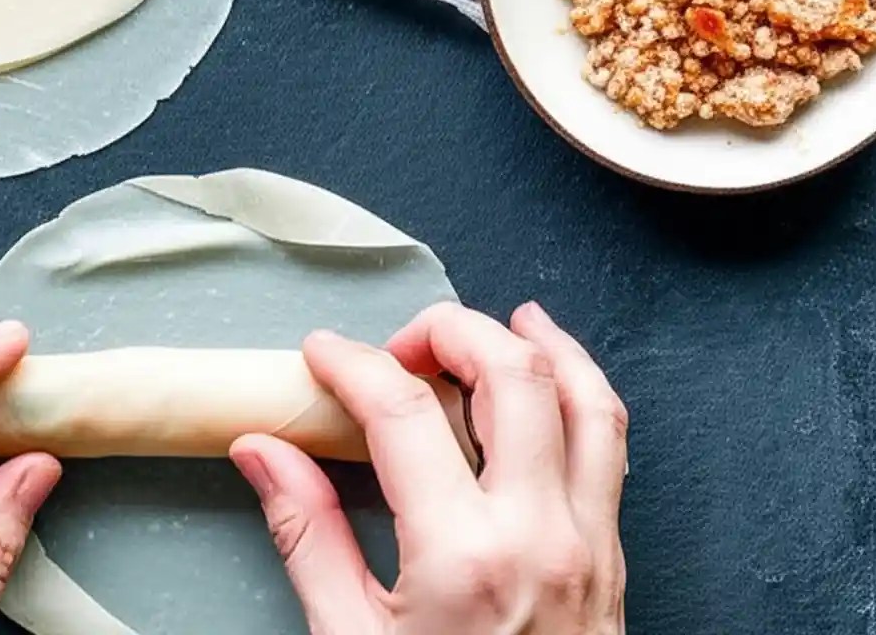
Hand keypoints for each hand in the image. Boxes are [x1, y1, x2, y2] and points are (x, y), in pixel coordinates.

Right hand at [230, 302, 626, 634]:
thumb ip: (307, 534)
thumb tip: (263, 451)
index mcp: (463, 555)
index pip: (404, 412)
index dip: (352, 364)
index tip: (323, 354)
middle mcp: (539, 531)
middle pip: (512, 375)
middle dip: (451, 331)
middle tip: (400, 344)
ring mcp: (588, 539)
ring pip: (584, 397)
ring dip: (539, 344)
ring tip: (501, 320)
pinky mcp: (609, 553)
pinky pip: (611, 445)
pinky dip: (582, 391)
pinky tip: (553, 378)